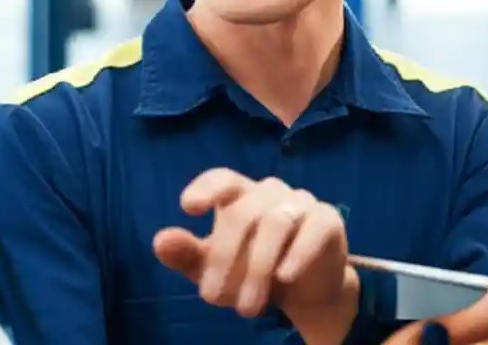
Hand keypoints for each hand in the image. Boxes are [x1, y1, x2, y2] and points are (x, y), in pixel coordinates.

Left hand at [153, 169, 356, 343]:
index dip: (206, 188)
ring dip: (257, 268)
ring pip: (275, 224)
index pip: (223, 179)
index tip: (188, 208)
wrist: (306, 290)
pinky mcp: (328, 221)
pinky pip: (313, 230)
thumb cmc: (253, 269)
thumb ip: (187, 254)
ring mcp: (301, 202)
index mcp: (240, 195)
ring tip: (247, 308)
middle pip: (243, 213)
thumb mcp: (215, 268)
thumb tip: (159, 241)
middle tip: (213, 299)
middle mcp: (270, 192)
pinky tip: (283, 277)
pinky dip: (298, 254)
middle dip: (225, 258)